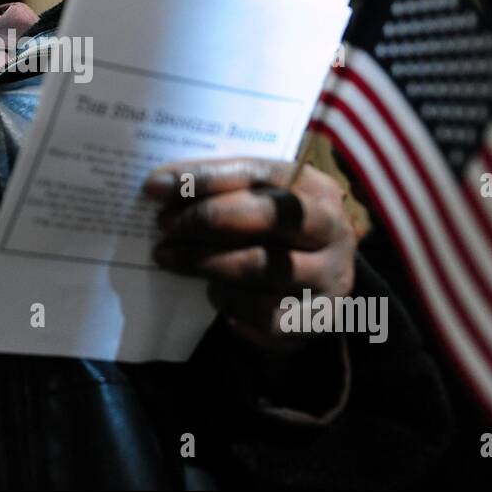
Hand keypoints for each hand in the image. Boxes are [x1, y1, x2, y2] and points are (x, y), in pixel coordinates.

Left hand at [143, 157, 356, 353]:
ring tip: (170, 257)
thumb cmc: (273, 235)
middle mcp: (334, 229)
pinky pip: (265, 314)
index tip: (158, 185)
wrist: (312, 289)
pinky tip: (212, 292)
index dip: (205, 177)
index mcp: (316, 187)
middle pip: (268, 216)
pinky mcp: (319, 319)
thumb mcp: (260, 203)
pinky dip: (230, 303)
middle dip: (207, 218)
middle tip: (164, 224)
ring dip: (205, 262)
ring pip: (261, 266)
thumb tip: (162, 186)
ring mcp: (330, 276)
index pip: (259, 172)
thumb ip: (223, 192)